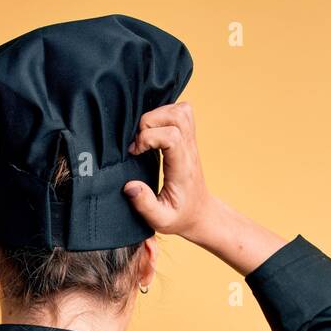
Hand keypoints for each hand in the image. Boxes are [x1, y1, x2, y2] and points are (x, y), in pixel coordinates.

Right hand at [123, 102, 214, 240]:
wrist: (200, 214)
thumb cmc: (179, 217)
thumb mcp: (161, 220)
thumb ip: (144, 205)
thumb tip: (130, 186)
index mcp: (182, 168)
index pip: (171, 136)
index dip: (148, 137)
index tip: (135, 152)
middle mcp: (189, 150)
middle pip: (176, 116)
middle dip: (150, 122)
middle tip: (138, 142)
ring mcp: (191, 142)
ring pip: (180, 110)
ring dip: (157, 115)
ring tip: (145, 134)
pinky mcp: (189, 138)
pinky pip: (182, 112)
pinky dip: (165, 113)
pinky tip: (154, 130)